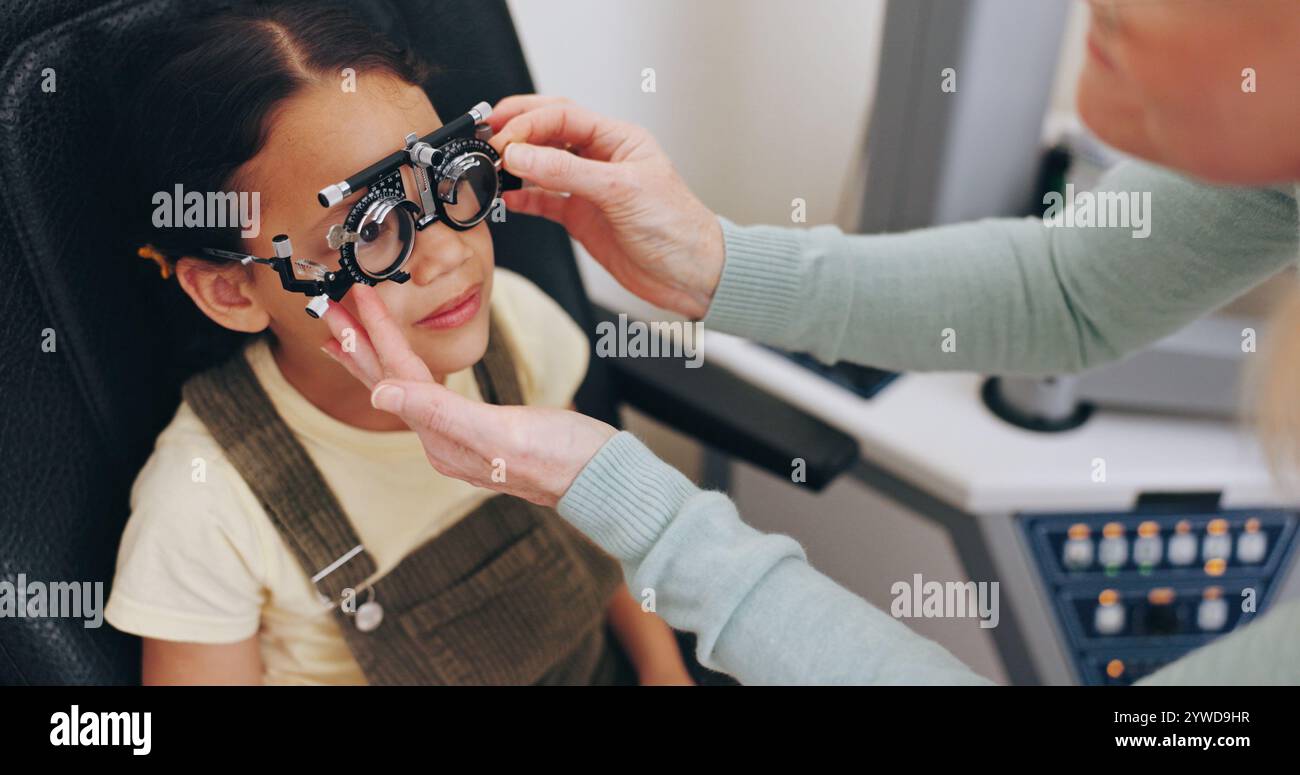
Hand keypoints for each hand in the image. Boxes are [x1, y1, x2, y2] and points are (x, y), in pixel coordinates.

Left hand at [319, 285, 616, 506]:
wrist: (604, 479)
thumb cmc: (564, 458)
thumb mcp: (500, 431)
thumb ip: (439, 412)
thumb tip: (380, 394)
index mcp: (444, 437)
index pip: (398, 374)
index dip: (376, 332)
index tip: (355, 297)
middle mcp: (446, 442)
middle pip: (392, 383)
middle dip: (359, 344)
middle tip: (331, 309)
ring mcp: (463, 440)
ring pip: (406, 389)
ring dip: (378, 358)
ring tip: (351, 336)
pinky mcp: (483, 435)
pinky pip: (430, 398)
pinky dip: (411, 375)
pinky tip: (410, 372)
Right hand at [489, 95, 725, 319]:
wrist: (691, 275)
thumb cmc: (677, 227)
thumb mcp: (621, 191)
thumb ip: (568, 171)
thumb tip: (522, 154)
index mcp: (618, 139)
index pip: (564, 115)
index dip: (530, 123)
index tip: (505, 139)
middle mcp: (601, 159)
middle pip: (549, 132)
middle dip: (517, 131)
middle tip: (488, 138)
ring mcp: (589, 188)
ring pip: (542, 165)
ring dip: (516, 164)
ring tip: (491, 168)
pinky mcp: (581, 217)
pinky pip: (544, 200)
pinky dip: (523, 197)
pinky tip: (507, 198)